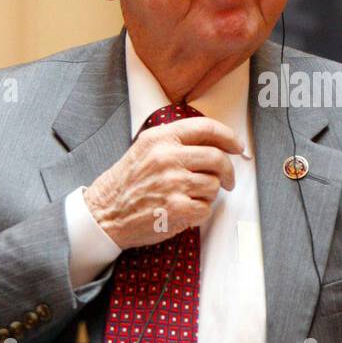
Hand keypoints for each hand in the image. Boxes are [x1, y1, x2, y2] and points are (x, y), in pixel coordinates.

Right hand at [84, 115, 242, 248]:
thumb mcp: (144, 149)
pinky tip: (184, 211)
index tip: (237, 146)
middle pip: (217, 158)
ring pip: (214, 185)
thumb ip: (174, 141)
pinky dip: (200, 212)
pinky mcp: (177, 208)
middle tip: (228, 180)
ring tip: (190, 197)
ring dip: (209, 193)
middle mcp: (167, 157)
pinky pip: (206, 208)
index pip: (206, 128)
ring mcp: (173, 183)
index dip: (228, 136)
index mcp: (160, 138)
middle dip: (228, 171)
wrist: (104, 214)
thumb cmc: (125, 184)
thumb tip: (213, 141)